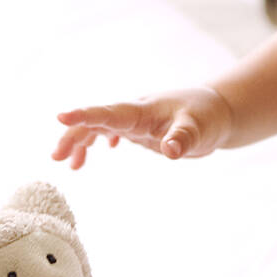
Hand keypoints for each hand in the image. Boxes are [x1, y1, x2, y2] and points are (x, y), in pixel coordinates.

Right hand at [51, 86, 233, 168]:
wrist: (219, 111)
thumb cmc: (208, 117)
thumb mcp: (198, 129)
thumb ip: (183, 138)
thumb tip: (170, 150)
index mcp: (142, 110)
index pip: (108, 112)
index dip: (84, 115)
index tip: (60, 117)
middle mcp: (133, 113)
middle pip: (95, 121)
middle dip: (74, 136)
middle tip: (57, 158)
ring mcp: (135, 121)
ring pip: (99, 127)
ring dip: (81, 142)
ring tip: (72, 166)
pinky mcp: (140, 129)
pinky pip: (110, 131)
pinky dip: (96, 141)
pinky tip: (90, 156)